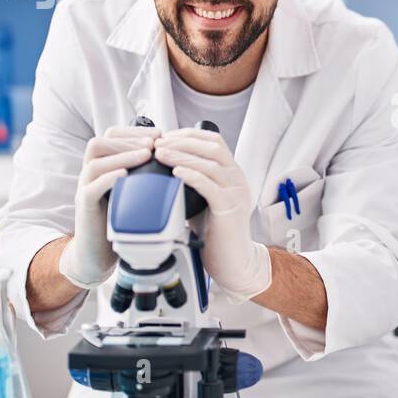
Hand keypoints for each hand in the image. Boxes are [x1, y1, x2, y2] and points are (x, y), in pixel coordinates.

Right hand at [59, 125, 158, 287]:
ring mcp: (85, 188)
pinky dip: (109, 178)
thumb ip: (145, 176)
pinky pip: (92, 187)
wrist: (99, 253)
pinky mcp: (85, 206)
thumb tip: (176, 160)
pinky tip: (125, 175)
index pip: (111, 136)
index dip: (134, 131)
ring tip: (146, 154)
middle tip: (153, 143)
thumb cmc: (121, 221)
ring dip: (122, 155)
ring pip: (95, 162)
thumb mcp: (134, 193)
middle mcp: (90, 173)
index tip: (159, 133)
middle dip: (129, 139)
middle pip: (100, 143)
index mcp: (103, 166)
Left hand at [154, 128, 271, 302]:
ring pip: (210, 164)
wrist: (234, 263)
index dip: (189, 135)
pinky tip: (176, 172)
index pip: (214, 141)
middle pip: (213, 147)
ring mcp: (236, 193)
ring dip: (183, 155)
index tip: (166, 136)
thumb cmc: (215, 234)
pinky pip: (210, 186)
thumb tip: (161, 171)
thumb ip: (191, 184)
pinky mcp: (230, 209)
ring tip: (160, 153)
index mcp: (232, 174)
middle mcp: (237, 179)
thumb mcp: (203, 202)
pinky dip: (192, 176)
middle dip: (183, 141)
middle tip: (159, 142)